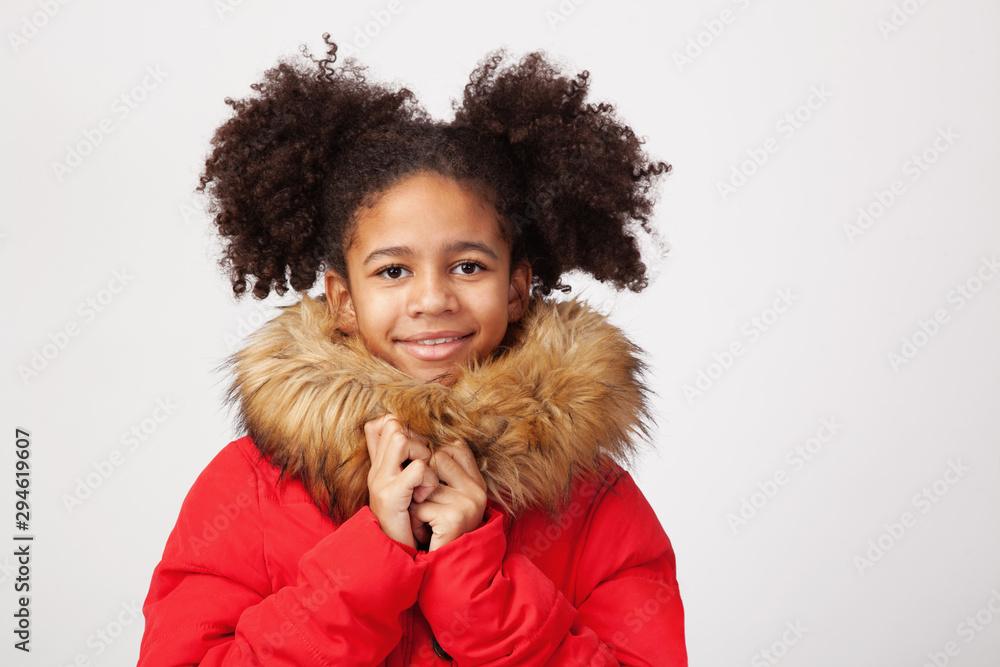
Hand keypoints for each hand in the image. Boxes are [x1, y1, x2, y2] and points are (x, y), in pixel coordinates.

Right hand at [364, 414, 439, 549]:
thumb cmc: (407, 522)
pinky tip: (424, 496)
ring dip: (422, 455)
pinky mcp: (391, 496)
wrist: (397, 554)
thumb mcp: (402, 488)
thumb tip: (406, 439)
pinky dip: (428, 479)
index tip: (415, 453)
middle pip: (392, 425)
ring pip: (402, 439)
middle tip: (424, 467)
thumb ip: (403, 466)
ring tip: (424, 480)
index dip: (402, 428)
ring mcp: (380, 482)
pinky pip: (418, 468)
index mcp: (378, 466)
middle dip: (417, 440)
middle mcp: (375, 470)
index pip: (381, 424)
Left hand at [408, 440, 487, 551]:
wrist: (446, 569)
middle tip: (428, 508)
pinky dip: (416, 521)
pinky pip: (420, 506)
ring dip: (416, 505)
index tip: (430, 483)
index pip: (455, 447)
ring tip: (427, 523)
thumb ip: (439, 469)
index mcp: (477, 482)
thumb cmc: (438, 531)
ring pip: (424, 484)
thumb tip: (409, 432)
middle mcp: (478, 490)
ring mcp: (468, 502)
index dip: (434, 460)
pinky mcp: (455, 517)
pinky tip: (426, 533)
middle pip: (437, 458)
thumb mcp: (443, 496)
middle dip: (422, 483)